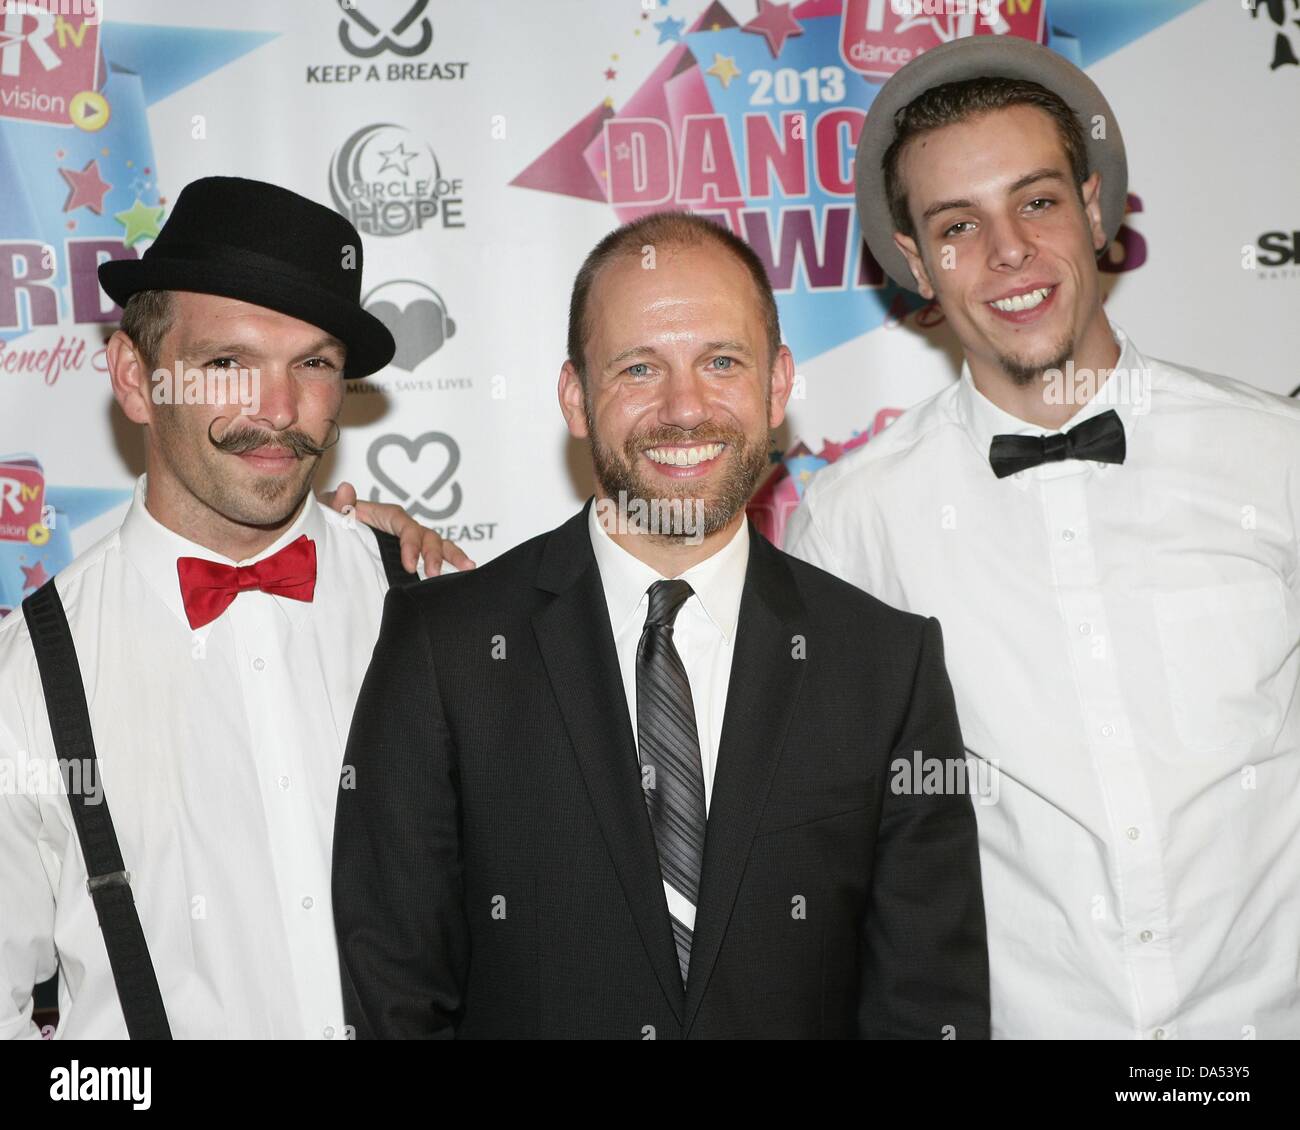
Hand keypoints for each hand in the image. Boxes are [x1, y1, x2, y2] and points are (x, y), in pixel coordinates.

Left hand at [321, 482, 477, 574]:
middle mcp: (406, 527)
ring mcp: (413, 542)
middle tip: (433, 574)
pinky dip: (452, 563)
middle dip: (434, 554)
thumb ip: (339, 503)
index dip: (411, 544)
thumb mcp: (334, 511)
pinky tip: (465, 573)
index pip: (406, 527)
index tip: (410, 564)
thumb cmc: (337, 520)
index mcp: (389, 516)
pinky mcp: (415, 556)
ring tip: (468, 568)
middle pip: (428, 536)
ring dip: (453, 555)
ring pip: (439, 545)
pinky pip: (437, 557)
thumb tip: (346, 489)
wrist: (336, 532)